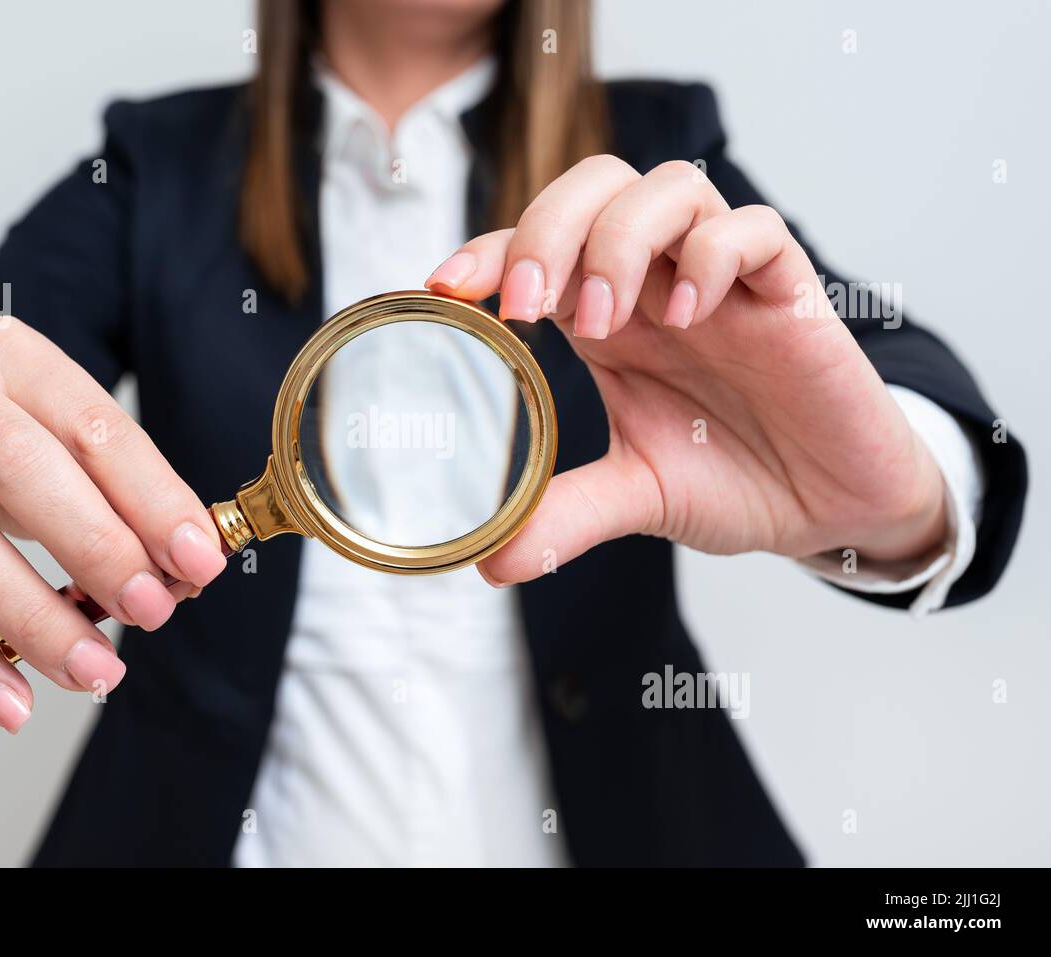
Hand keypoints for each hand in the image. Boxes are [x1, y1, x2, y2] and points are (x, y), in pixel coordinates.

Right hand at [0, 318, 227, 731]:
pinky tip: (15, 703)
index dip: (152, 498)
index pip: (92, 427)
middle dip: (95, 546)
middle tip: (149, 610)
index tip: (198, 561)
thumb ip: (131, 507)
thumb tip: (185, 577)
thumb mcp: (76, 455)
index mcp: (15, 359)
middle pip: (18, 468)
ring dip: (34, 618)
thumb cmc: (16, 454)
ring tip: (96, 671)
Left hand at [425, 156, 946, 585]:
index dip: (491, 249)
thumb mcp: (637, 496)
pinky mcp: (790, 294)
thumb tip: (489, 562)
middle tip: (527, 306)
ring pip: (668, 188)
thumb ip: (566, 515)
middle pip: (596, 187)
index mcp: (610, 317)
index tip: (446, 288)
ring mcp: (725, 281)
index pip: (541, 244)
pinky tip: (693, 315)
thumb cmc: (734, 479)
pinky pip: (756, 231)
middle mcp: (659, 284)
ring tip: (604, 322)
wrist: (831, 507)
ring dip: (620, 241)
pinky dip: (715, 256)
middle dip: (548, 229)